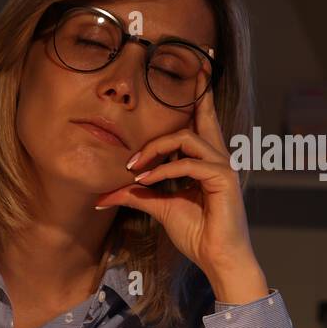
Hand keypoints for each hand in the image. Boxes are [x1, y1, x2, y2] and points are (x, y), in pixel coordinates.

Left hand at [92, 93, 267, 303]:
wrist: (217, 258)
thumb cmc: (196, 232)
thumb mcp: (158, 207)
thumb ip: (136, 195)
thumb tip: (103, 196)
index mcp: (205, 161)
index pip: (201, 123)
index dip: (199, 97)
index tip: (197, 70)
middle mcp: (217, 158)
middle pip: (202, 117)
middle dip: (196, 92)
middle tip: (184, 73)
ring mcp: (222, 167)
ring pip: (186, 139)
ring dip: (155, 149)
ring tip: (134, 168)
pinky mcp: (223, 179)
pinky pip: (188, 164)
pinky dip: (164, 171)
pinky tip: (146, 181)